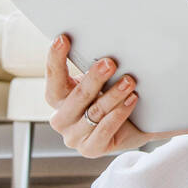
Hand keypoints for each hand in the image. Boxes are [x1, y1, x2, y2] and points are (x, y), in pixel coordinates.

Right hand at [45, 33, 187, 157]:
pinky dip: (119, 114)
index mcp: (58, 97)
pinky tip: (132, 100)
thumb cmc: (113, 98)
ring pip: (94, 112)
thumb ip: (97, 67)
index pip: (53, 76)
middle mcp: (61, 118)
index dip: (55, 58)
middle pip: (76, 96)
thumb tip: (106, 40)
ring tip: (129, 81)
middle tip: (110, 63)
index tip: (62, 38)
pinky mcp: (90, 149)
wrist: (133, 128)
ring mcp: (74, 136)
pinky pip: (104, 130)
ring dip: (113, 95)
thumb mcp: (102, 81)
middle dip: (94, 78)